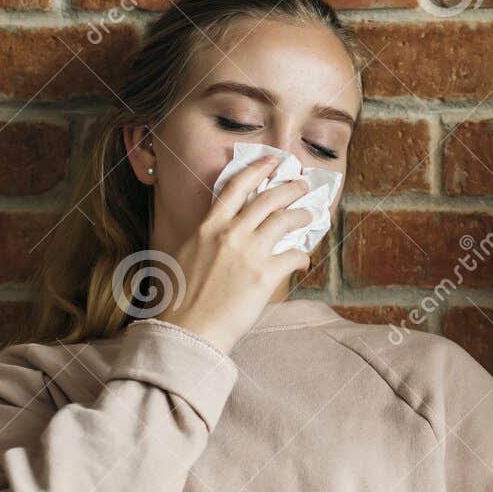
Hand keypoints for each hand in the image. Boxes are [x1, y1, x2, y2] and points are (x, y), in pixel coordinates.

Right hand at [154, 154, 315, 353]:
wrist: (187, 330)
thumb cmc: (182, 300)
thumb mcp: (187, 256)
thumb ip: (206, 240)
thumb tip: (222, 236)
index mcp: (208, 227)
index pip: (236, 187)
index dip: (258, 169)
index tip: (273, 161)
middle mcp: (229, 234)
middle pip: (268, 199)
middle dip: (290, 188)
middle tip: (302, 185)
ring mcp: (248, 253)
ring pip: (285, 221)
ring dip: (302, 215)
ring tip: (311, 214)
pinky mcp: (264, 275)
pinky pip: (294, 257)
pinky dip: (302, 256)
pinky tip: (304, 260)